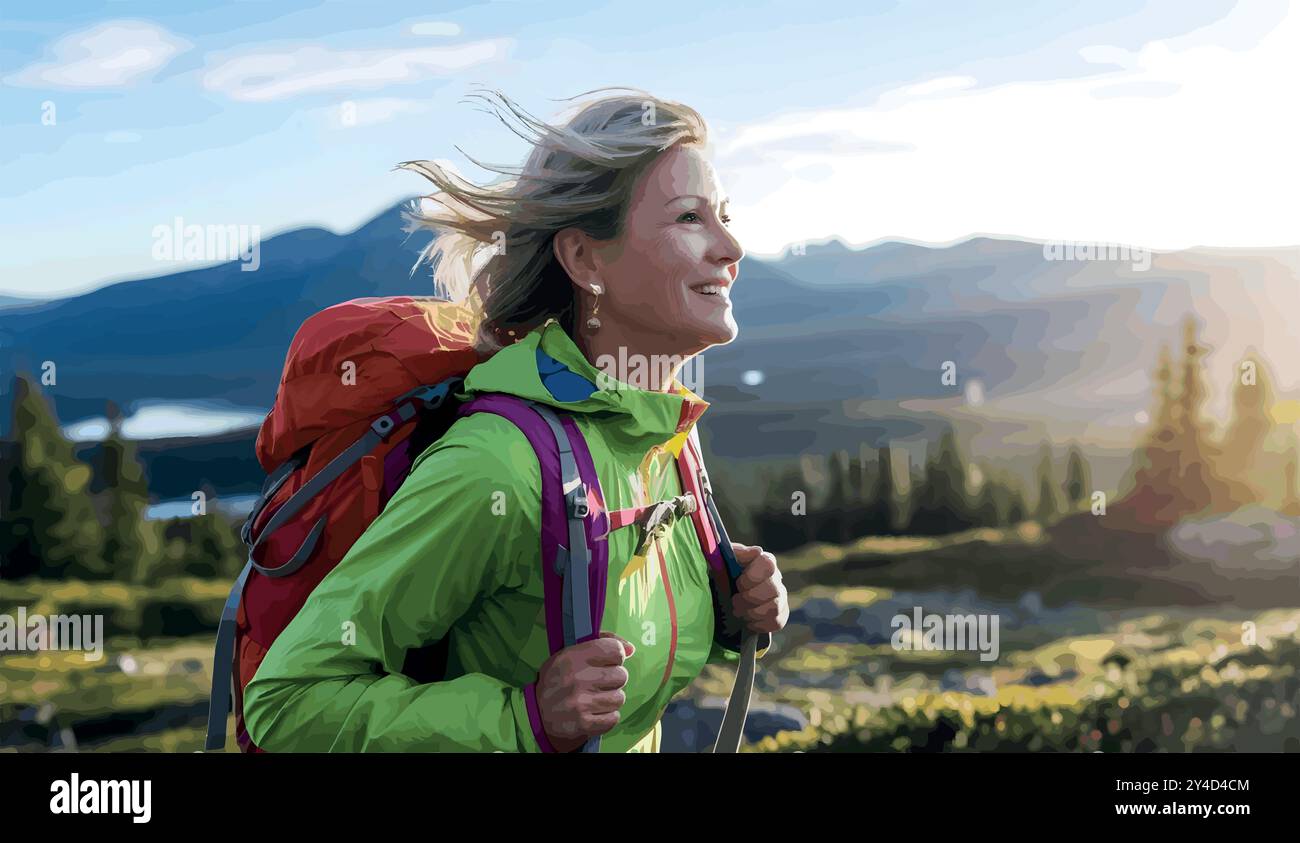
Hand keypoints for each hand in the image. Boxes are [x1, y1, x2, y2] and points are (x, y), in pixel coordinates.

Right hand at [535, 631, 633, 751]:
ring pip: (619, 698)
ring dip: (611, 699)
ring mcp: (580, 703)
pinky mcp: (583, 723)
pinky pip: (614, 718)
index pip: (615, 650)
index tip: (607, 661)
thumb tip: (631, 649)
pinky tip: (596, 712)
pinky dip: (608, 716)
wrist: (537, 712)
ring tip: (597, 698)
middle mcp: (577, 678)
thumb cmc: (559, 678)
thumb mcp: (570, 653)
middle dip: (614, 679)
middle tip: (600, 683)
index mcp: (573, 657)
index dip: (615, 656)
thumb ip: (601, 642)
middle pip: (621, 675)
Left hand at [729, 543, 788, 633]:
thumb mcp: (722, 560)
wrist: (719, 596)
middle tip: (734, 601)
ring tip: (738, 612)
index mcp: (762, 562)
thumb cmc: (720, 574)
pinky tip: (747, 621)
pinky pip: (777, 622)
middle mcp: (775, 578)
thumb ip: (736, 553)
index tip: (738, 584)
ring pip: (775, 607)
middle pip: (773, 589)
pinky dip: (759, 624)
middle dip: (750, 598)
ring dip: (753, 613)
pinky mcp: (779, 615)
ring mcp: (779, 597)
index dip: (753, 576)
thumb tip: (756, 551)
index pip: (768, 564)